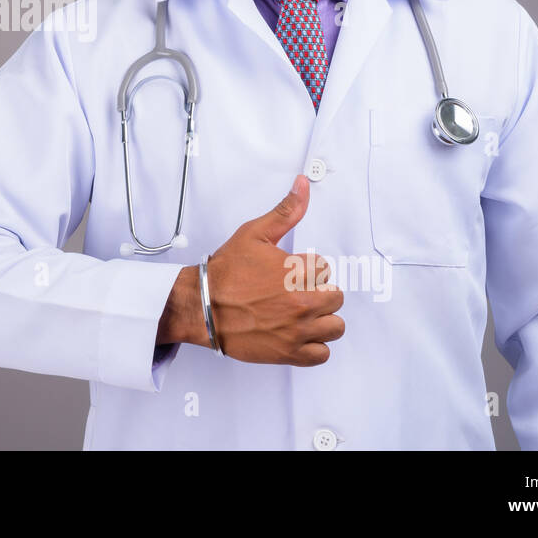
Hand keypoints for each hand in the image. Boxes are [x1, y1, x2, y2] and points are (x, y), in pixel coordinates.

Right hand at [205, 174, 344, 364]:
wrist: (202, 306)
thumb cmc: (225, 272)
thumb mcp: (254, 233)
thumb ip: (285, 211)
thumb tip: (303, 184)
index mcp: (297, 271)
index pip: (324, 268)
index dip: (307, 269)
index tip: (290, 273)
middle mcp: (302, 302)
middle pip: (335, 297)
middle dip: (318, 292)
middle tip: (294, 292)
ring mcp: (298, 330)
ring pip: (335, 326)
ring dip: (321, 320)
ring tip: (300, 314)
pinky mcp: (289, 352)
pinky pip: (321, 354)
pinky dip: (314, 346)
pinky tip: (298, 334)